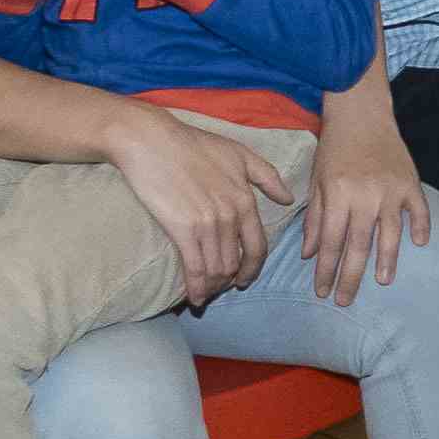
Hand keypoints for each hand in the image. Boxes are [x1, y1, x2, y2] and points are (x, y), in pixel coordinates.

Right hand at [107, 106, 289, 304]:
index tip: (244, 278)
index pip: (257, 247)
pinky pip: (195, 268)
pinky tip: (193, 298)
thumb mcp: (238, 153)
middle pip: (236, 263)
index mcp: (245, 201)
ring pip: (217, 269)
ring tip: (205, 293)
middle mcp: (231, 216)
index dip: (252, 268)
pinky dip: (196, 287)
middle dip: (229, 281)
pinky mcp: (182, 230)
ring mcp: (207, 225)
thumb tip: (289, 199)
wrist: (150, 140)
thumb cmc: (192, 144)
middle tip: (219, 288)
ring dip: (212, 287)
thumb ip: (267, 177)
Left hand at [303, 117, 435, 299]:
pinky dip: (421, 227)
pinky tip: (419, 244)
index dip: (326, 270)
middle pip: (358, 246)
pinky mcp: (410, 183)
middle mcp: (365, 195)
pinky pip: (419, 211)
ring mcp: (391, 190)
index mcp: (337, 194)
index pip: (331, 242)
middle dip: (350, 277)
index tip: (322, 291)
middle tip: (345, 300)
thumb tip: (309, 254)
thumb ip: (315, 218)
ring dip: (386, 260)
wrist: (361, 114)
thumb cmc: (334, 149)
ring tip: (383, 282)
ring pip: (389, 234)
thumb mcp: (317, 181)